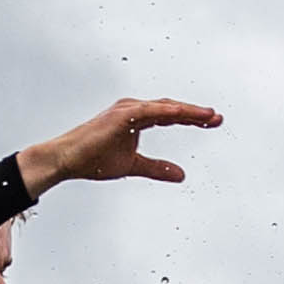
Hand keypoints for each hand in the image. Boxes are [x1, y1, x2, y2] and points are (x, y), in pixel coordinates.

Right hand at [16, 98, 223, 197]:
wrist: (65, 161)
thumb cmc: (93, 160)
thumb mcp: (133, 166)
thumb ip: (157, 168)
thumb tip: (182, 175)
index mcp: (137, 118)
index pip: (170, 116)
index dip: (192, 118)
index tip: (213, 122)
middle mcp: (133, 110)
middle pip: (171, 109)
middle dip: (196, 113)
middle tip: (218, 118)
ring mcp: (126, 110)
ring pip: (164, 108)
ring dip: (188, 111)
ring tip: (209, 116)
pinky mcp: (120, 116)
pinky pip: (149, 112)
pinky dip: (168, 111)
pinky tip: (184, 113)